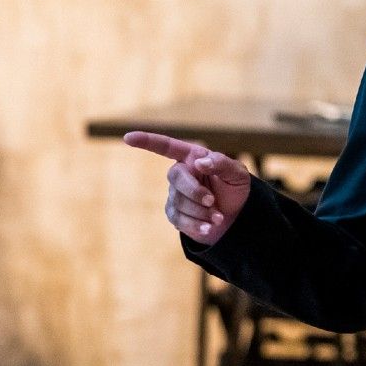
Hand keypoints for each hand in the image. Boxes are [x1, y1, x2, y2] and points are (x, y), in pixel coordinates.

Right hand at [123, 130, 252, 245]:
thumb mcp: (237, 173)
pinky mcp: (174, 214)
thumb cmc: (235, 188)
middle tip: (212, 201)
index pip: (167, 147)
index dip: (147, 141)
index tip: (128, 138)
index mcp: (192, 157)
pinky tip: (209, 227)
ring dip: (200, 211)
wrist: (236, 216)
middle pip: (174, 177)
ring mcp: (175, 194)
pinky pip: (178, 219)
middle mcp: (180, 174)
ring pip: (178, 201)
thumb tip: (199, 162)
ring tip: (218, 217)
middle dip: (194, 191)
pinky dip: (196, 224)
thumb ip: (221, 163)